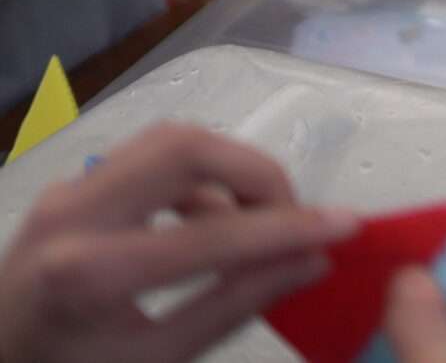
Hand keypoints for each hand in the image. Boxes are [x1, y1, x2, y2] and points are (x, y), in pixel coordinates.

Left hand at [0, 125, 357, 362]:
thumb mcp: (155, 361)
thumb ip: (235, 306)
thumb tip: (312, 263)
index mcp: (88, 272)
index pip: (211, 234)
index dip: (289, 227)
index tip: (346, 224)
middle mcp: (71, 214)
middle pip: (187, 147)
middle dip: (258, 174)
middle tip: (293, 219)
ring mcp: (64, 193)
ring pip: (169, 140)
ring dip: (228, 169)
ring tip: (258, 221)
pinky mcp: (69, 189)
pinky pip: (146, 159)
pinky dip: (196, 179)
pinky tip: (212, 223)